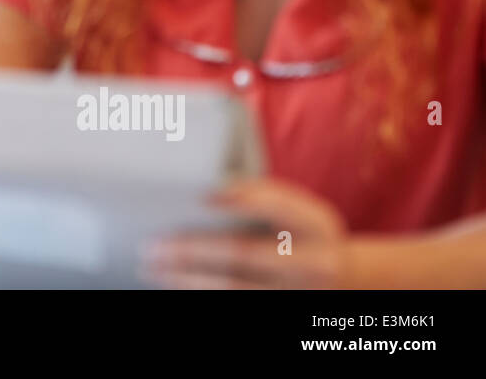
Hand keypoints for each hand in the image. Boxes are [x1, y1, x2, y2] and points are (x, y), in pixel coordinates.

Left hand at [142, 177, 349, 288]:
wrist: (342, 277)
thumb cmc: (302, 231)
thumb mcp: (298, 208)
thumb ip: (262, 195)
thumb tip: (208, 185)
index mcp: (316, 224)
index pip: (278, 206)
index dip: (243, 200)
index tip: (202, 196)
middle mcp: (312, 262)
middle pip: (245, 254)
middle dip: (194, 248)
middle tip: (154, 243)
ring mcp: (296, 292)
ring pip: (234, 287)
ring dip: (186, 277)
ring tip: (151, 266)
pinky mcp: (280, 307)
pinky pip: (235, 302)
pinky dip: (198, 291)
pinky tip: (172, 282)